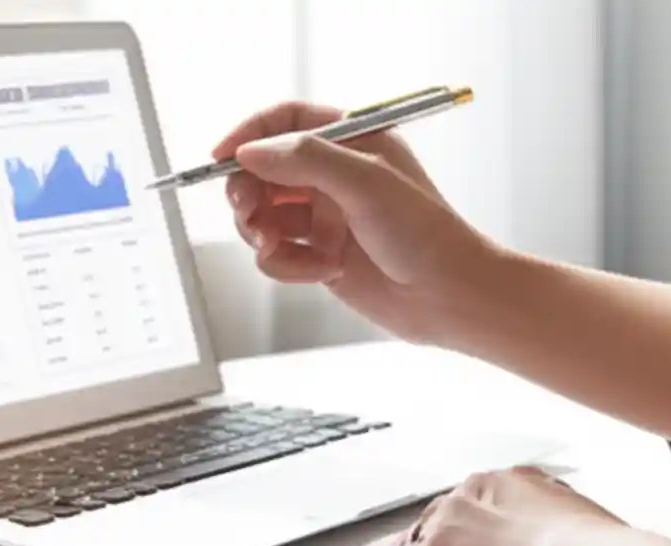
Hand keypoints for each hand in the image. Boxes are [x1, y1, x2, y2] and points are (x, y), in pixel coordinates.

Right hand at [213, 101, 502, 344]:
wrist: (450, 299)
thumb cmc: (425, 234)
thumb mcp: (367, 183)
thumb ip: (306, 160)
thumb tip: (249, 153)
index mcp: (351, 141)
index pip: (284, 122)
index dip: (249, 135)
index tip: (220, 158)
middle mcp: (334, 175)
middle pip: (262, 170)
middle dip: (247, 192)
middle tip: (247, 212)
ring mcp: (325, 216)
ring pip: (262, 216)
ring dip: (263, 234)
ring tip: (279, 248)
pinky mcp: (319, 255)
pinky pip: (277, 254)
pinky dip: (288, 265)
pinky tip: (323, 272)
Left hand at [340, 467, 626, 545]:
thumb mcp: (578, 515)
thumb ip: (556, 516)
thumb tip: (564, 528)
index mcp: (507, 480)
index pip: (472, 501)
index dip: (467, 522)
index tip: (469, 532)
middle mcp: (471, 494)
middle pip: (439, 517)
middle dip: (437, 536)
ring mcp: (448, 527)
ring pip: (413, 537)